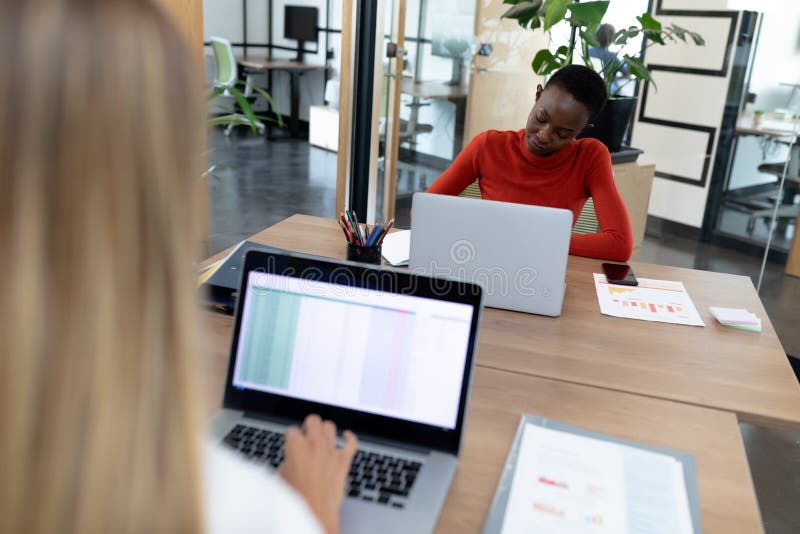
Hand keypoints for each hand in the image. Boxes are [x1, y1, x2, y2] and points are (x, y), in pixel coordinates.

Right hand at [279, 414, 357, 533]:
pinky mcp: (344, 460)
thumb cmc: (295, 498)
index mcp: (295, 445)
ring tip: (323, 436)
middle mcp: (314, 443)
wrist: (313, 511)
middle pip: (313, 420)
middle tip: (307, 434)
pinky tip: (346, 436)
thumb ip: (287, 461)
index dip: (291, 437)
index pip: (292, 429)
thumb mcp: (281, 476)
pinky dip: (349, 437)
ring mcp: (330, 450)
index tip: (292, 442)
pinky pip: (352, 441)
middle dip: (309, 426)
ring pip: (330, 426)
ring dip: (325, 430)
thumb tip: (291, 460)